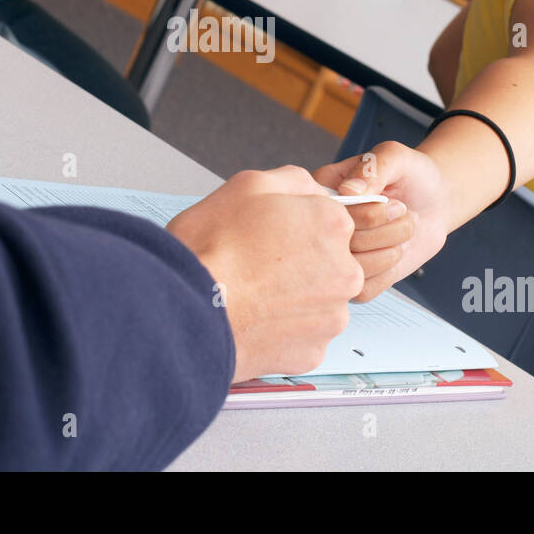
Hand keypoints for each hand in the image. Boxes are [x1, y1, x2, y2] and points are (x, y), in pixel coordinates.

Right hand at [167, 166, 362, 382]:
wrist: (188, 310)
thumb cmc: (212, 249)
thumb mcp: (248, 184)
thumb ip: (292, 180)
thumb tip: (311, 191)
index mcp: (332, 226)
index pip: (329, 217)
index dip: (295, 223)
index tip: (271, 232)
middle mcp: (344, 272)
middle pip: (328, 260)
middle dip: (300, 261)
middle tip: (257, 263)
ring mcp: (331, 316)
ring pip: (317, 300)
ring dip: (293, 297)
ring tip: (252, 294)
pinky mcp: (314, 352)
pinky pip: (303, 335)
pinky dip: (283, 329)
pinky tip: (254, 318)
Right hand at [313, 141, 450, 301]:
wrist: (434, 201)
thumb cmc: (411, 174)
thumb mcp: (394, 157)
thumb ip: (373, 167)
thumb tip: (348, 192)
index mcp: (319, 193)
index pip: (322, 214)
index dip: (362, 212)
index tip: (388, 198)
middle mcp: (321, 228)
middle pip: (337, 245)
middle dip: (383, 228)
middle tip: (402, 209)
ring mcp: (336, 257)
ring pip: (351, 271)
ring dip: (390, 250)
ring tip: (403, 228)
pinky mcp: (354, 280)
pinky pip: (362, 291)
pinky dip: (387, 274)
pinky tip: (396, 252)